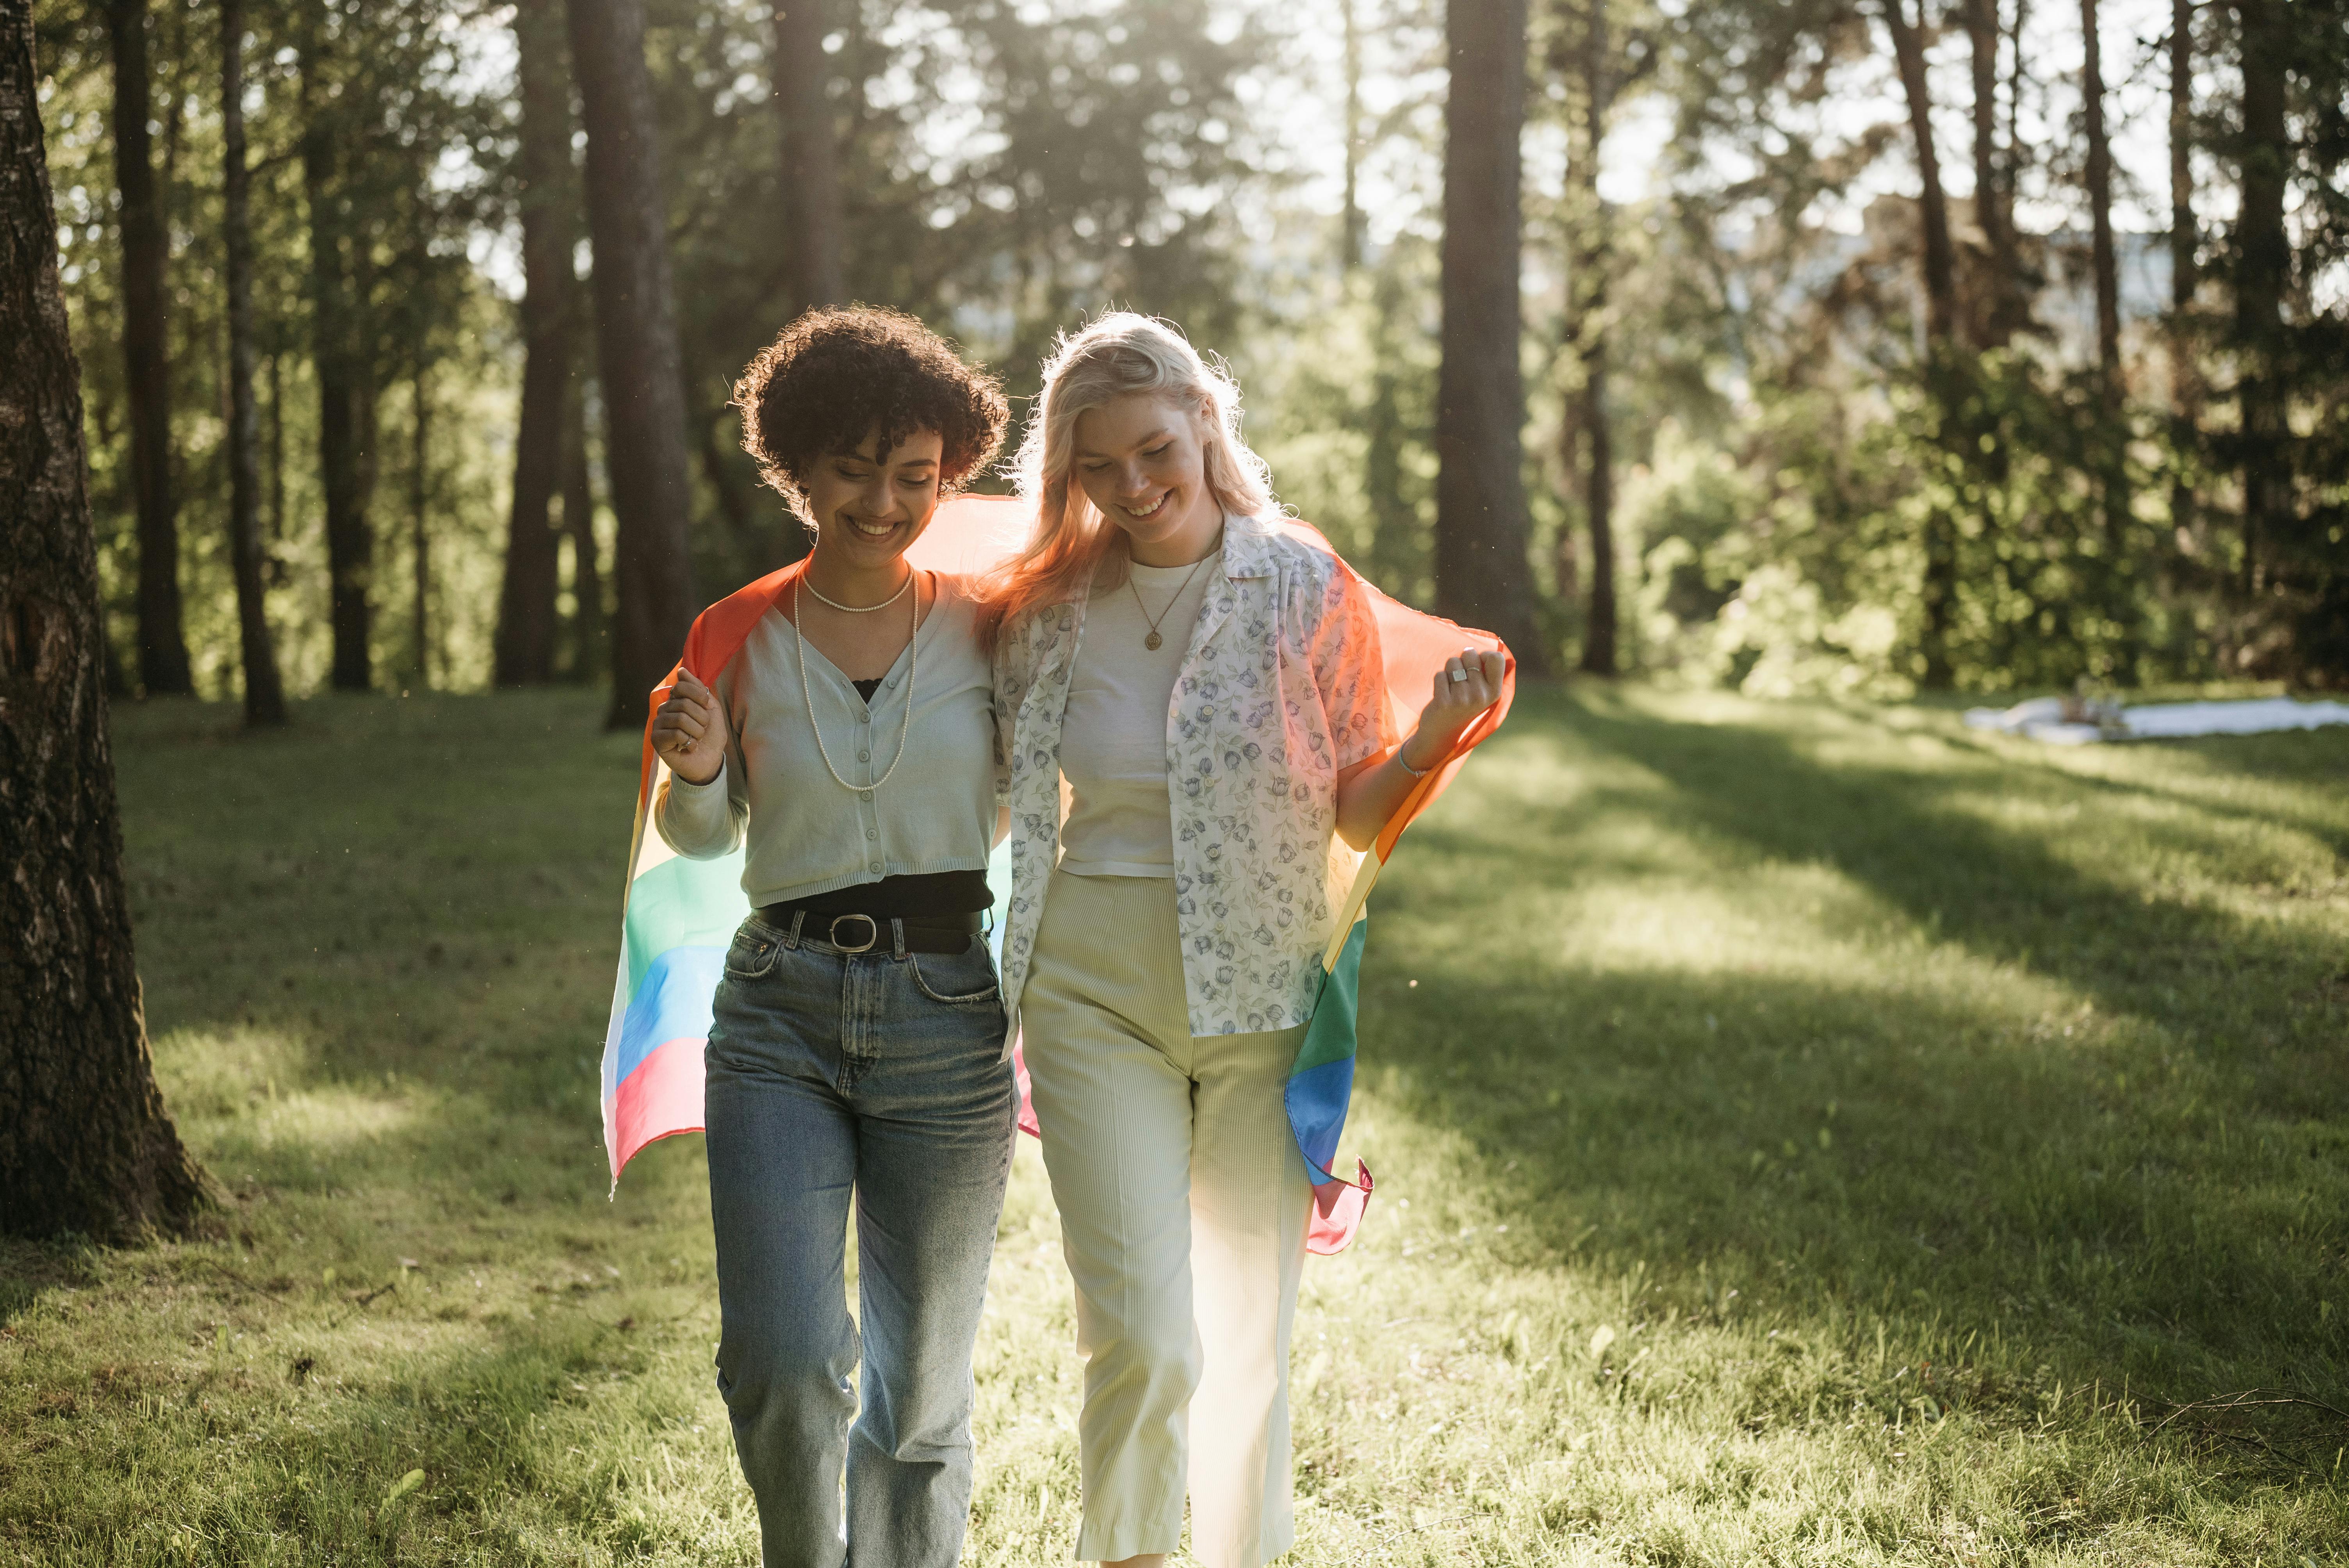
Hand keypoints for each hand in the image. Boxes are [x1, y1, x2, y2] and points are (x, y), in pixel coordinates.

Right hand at [651, 669, 725, 785]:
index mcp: (676, 700)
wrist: (710, 761)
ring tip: (697, 739)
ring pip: (681, 719)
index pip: (682, 686)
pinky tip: (688, 747)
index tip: (707, 708)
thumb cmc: (711, 735)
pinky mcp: (656, 740)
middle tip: (703, 730)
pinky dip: (689, 742)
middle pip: (684, 703)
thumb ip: (698, 689)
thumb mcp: (711, 708)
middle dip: (702, 718)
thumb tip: (681, 670)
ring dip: (697, 732)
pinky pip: (675, 734)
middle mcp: (665, 709)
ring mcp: (658, 724)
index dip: (699, 697)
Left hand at [1401, 648, 1504, 769]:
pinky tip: (1442, 694)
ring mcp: (1463, 699)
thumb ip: (1489, 672)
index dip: (1482, 655)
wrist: (1442, 732)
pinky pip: (1440, 674)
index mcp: (1495, 691)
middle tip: (1460, 678)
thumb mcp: (1483, 692)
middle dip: (1462, 660)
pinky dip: (1439, 680)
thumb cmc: (1463, 704)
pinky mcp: (1445, 702)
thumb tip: (1493, 649)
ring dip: (1448, 670)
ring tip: (1451, 686)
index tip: (1476, 665)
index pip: (1496, 657)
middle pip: (1470, 654)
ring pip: (1452, 662)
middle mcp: (1482, 695)